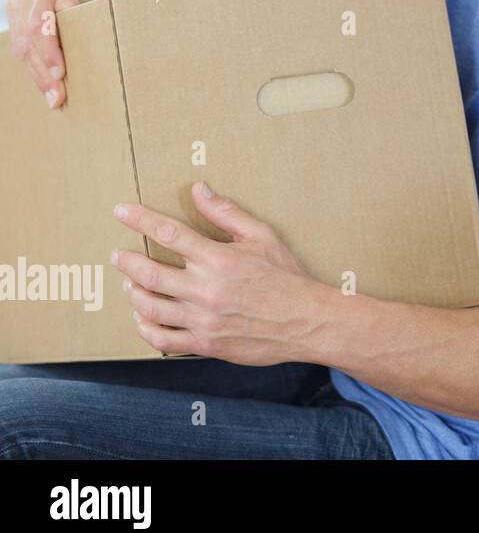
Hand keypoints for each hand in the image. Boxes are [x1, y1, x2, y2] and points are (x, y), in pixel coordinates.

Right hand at [6, 0, 118, 108]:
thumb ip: (84, 5)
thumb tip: (63, 7)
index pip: (38, 23)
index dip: (47, 52)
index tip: (60, 75)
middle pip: (27, 37)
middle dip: (43, 71)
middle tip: (57, 98)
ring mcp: (19, 1)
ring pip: (21, 45)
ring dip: (37, 74)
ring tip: (53, 98)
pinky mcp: (18, 14)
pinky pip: (21, 45)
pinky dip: (34, 66)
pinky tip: (46, 85)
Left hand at [110, 181, 321, 365]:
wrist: (306, 320)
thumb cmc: (285, 276)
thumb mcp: (262, 236)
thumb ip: (226, 213)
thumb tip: (199, 189)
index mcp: (218, 259)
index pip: (169, 233)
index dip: (140, 220)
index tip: (121, 212)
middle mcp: (205, 289)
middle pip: (149, 273)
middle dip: (127, 261)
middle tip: (118, 255)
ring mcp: (202, 319)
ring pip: (150, 308)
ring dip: (133, 293)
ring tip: (129, 285)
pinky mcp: (205, 343)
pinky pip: (163, 340)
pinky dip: (145, 329)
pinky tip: (143, 318)